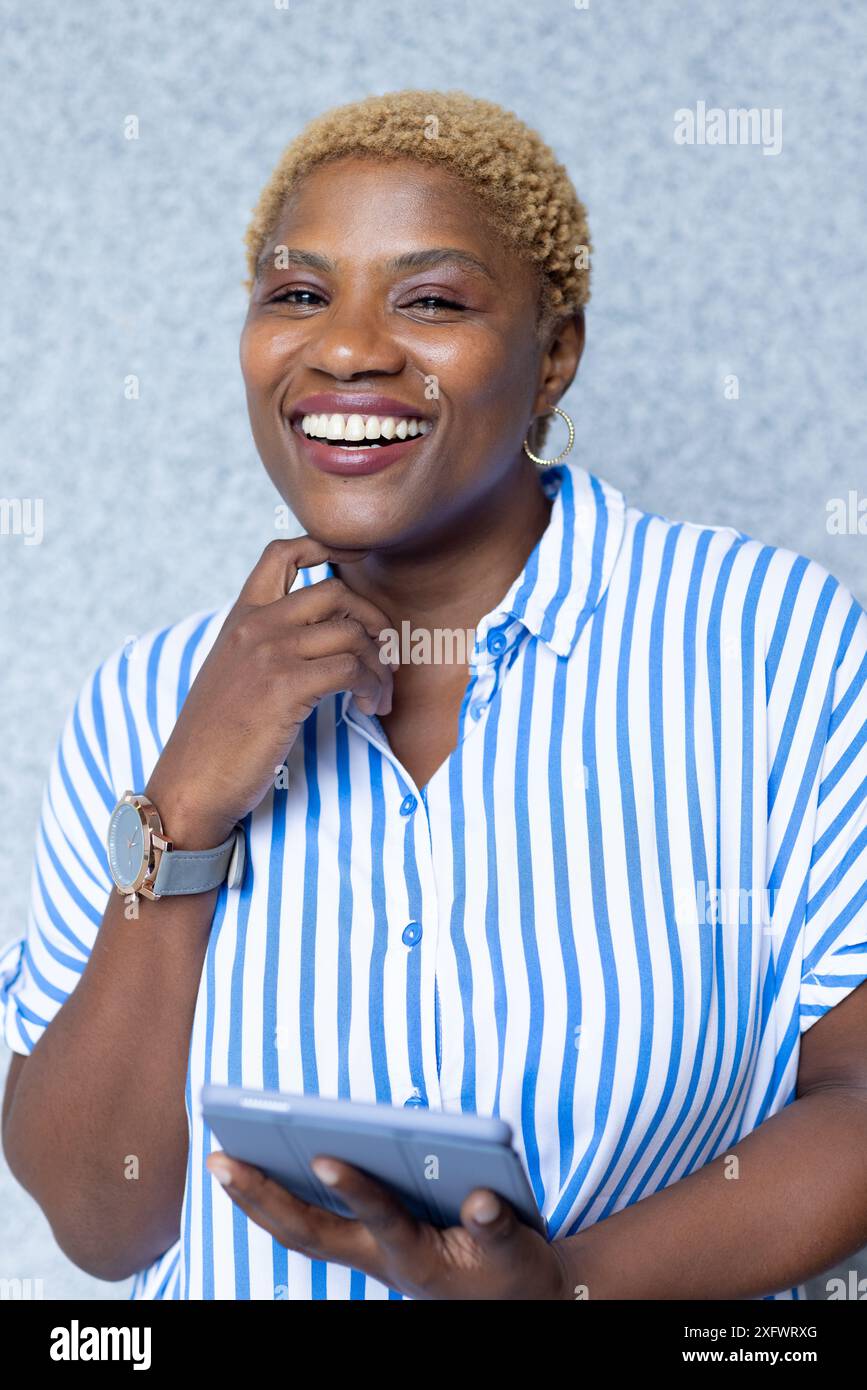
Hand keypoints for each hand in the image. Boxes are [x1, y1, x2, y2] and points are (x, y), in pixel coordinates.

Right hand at [144, 537, 394, 847]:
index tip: (357, 562)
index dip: (326, 547)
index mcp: (240, 618)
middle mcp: (255, 625)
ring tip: (378, 696)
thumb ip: (264, 648)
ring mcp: (269, 653)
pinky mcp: (285, 686)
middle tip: (385, 657)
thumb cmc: (216, 740)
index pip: (281, 554)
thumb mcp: (232, 676)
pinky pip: (351, 668)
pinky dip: (371, 686)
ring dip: (379, 666)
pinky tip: (366, 707)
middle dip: (374, 620)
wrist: (190, 781)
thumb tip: (317, 643)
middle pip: (335, 590)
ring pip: (351, 633)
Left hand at [205, 1152, 569, 1299]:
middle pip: (309, 1232)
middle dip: (263, 1197)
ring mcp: (365, 1255)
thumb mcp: (516, 1250)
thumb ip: (498, 1226)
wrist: (509, 1306)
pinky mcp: (363, 1247)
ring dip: (257, 1201)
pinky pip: (307, 1227)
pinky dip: (276, 1202)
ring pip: (298, 1232)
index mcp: (418, 1259)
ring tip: (222, 1161)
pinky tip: (257, 1173)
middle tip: (220, 1160)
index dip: (355, 1190)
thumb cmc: (510, 1271)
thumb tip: (481, 1200)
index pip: (382, 1220)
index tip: (325, 1157)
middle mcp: (379, 1260)